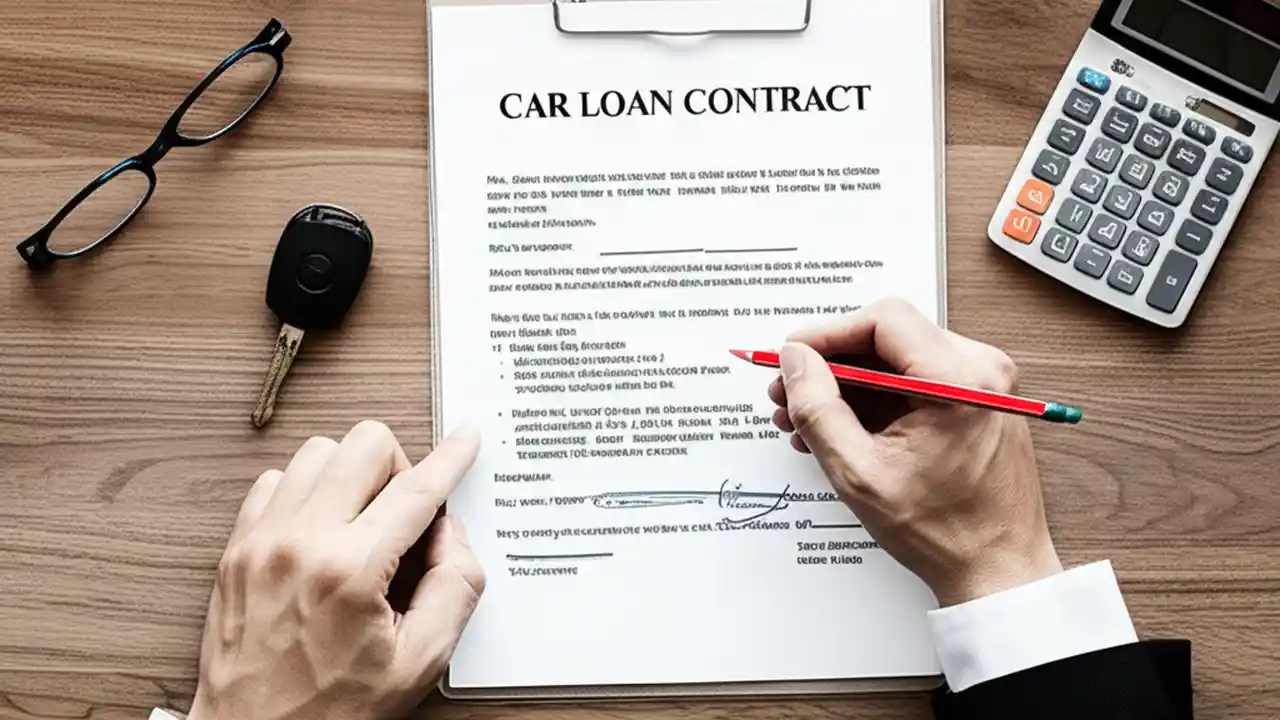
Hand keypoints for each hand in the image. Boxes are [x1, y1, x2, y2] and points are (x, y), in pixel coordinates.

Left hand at [189, 421, 484, 719]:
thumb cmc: (330, 710)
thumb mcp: (420, 662)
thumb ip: (455, 587)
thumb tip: (451, 534)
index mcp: (351, 570)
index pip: (416, 488)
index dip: (451, 458)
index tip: (466, 438)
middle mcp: (300, 542)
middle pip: (364, 444)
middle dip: (400, 465)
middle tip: (406, 510)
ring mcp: (261, 540)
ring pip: (317, 451)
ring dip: (351, 473)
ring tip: (363, 519)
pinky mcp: (235, 548)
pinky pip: (273, 479)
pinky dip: (305, 490)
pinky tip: (321, 527)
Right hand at [770, 298, 1062, 606]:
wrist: (998, 569)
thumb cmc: (946, 533)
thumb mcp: (860, 473)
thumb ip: (818, 409)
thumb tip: (795, 362)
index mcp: (960, 381)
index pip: (882, 320)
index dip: (826, 334)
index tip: (792, 357)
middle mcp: (980, 370)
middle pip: (887, 336)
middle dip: (831, 363)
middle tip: (788, 392)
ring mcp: (982, 383)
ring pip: (896, 358)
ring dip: (847, 383)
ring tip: (806, 418)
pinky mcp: (976, 399)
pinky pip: (913, 380)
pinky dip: (873, 398)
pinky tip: (839, 427)